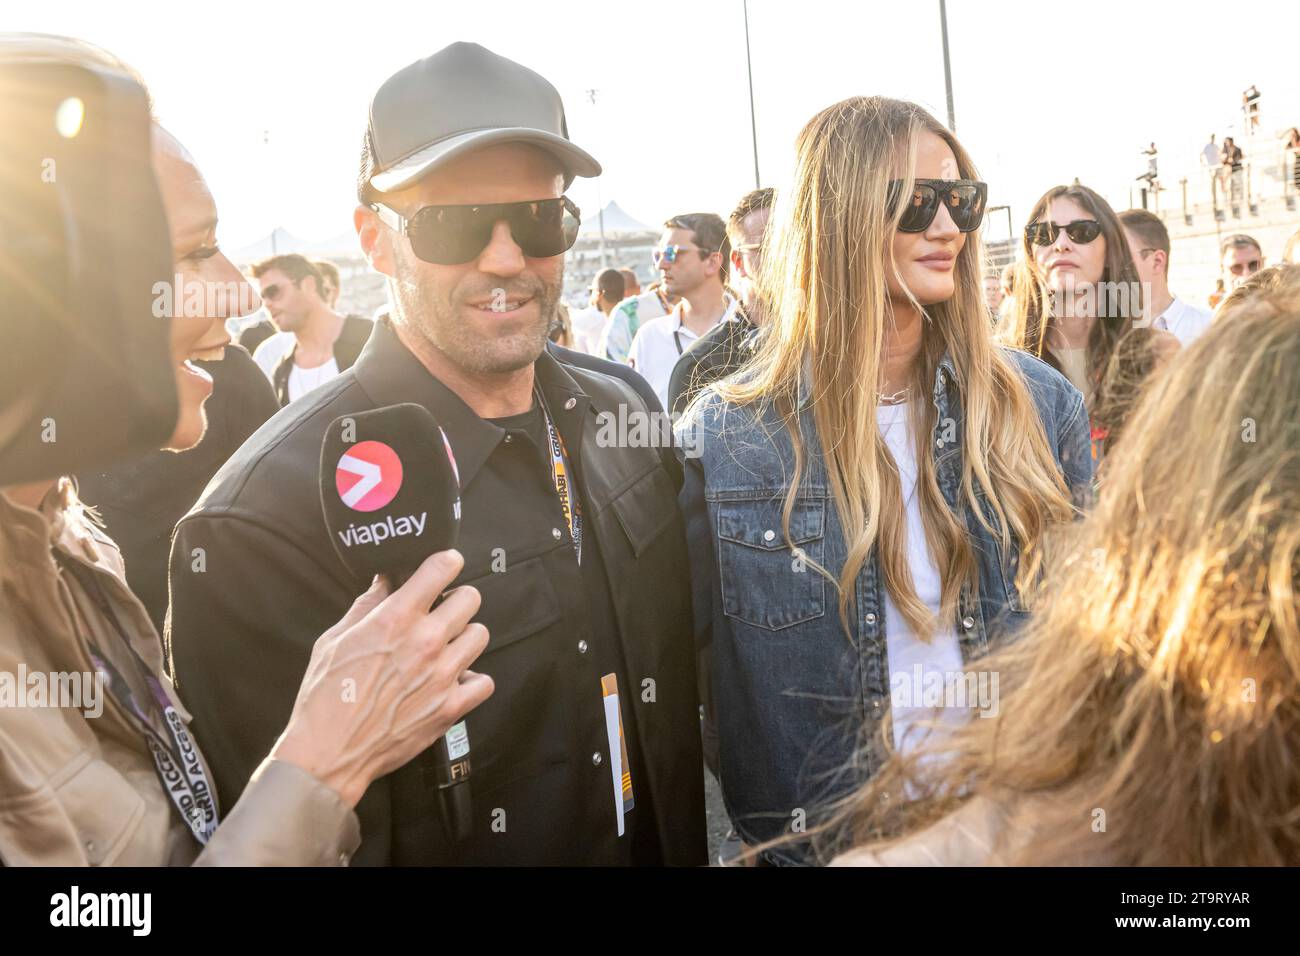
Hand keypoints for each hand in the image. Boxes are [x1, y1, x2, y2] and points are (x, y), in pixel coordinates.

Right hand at [270, 549, 493, 806]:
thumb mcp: (334, 639)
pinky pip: (484, 681)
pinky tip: (453, 682)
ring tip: (445, 649)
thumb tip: (385, 581)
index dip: (446, 563)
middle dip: (456, 600)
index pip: (442, 568)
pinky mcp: (451, 707)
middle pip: (470, 598)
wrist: (329, 753)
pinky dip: (472, 681)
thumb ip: (366, 606)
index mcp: (395, 618)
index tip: (445, 566)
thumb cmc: (325, 697)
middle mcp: (425, 642)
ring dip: (464, 638)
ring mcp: (443, 675)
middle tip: (442, 612)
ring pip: (480, 635)